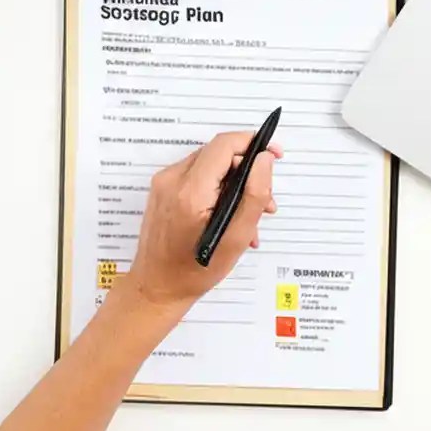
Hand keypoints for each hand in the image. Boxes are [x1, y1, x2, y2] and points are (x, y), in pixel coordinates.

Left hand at [123, 132, 281, 310]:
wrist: (157, 287)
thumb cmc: (194, 270)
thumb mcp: (236, 237)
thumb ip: (254, 194)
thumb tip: (264, 161)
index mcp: (190, 191)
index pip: (224, 145)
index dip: (253, 143)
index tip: (272, 153)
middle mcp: (172, 181)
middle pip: (219, 154)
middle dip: (247, 170)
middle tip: (265, 198)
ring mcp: (164, 184)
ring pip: (210, 165)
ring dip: (234, 182)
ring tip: (249, 214)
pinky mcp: (163, 190)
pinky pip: (197, 177)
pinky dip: (218, 189)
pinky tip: (229, 214)